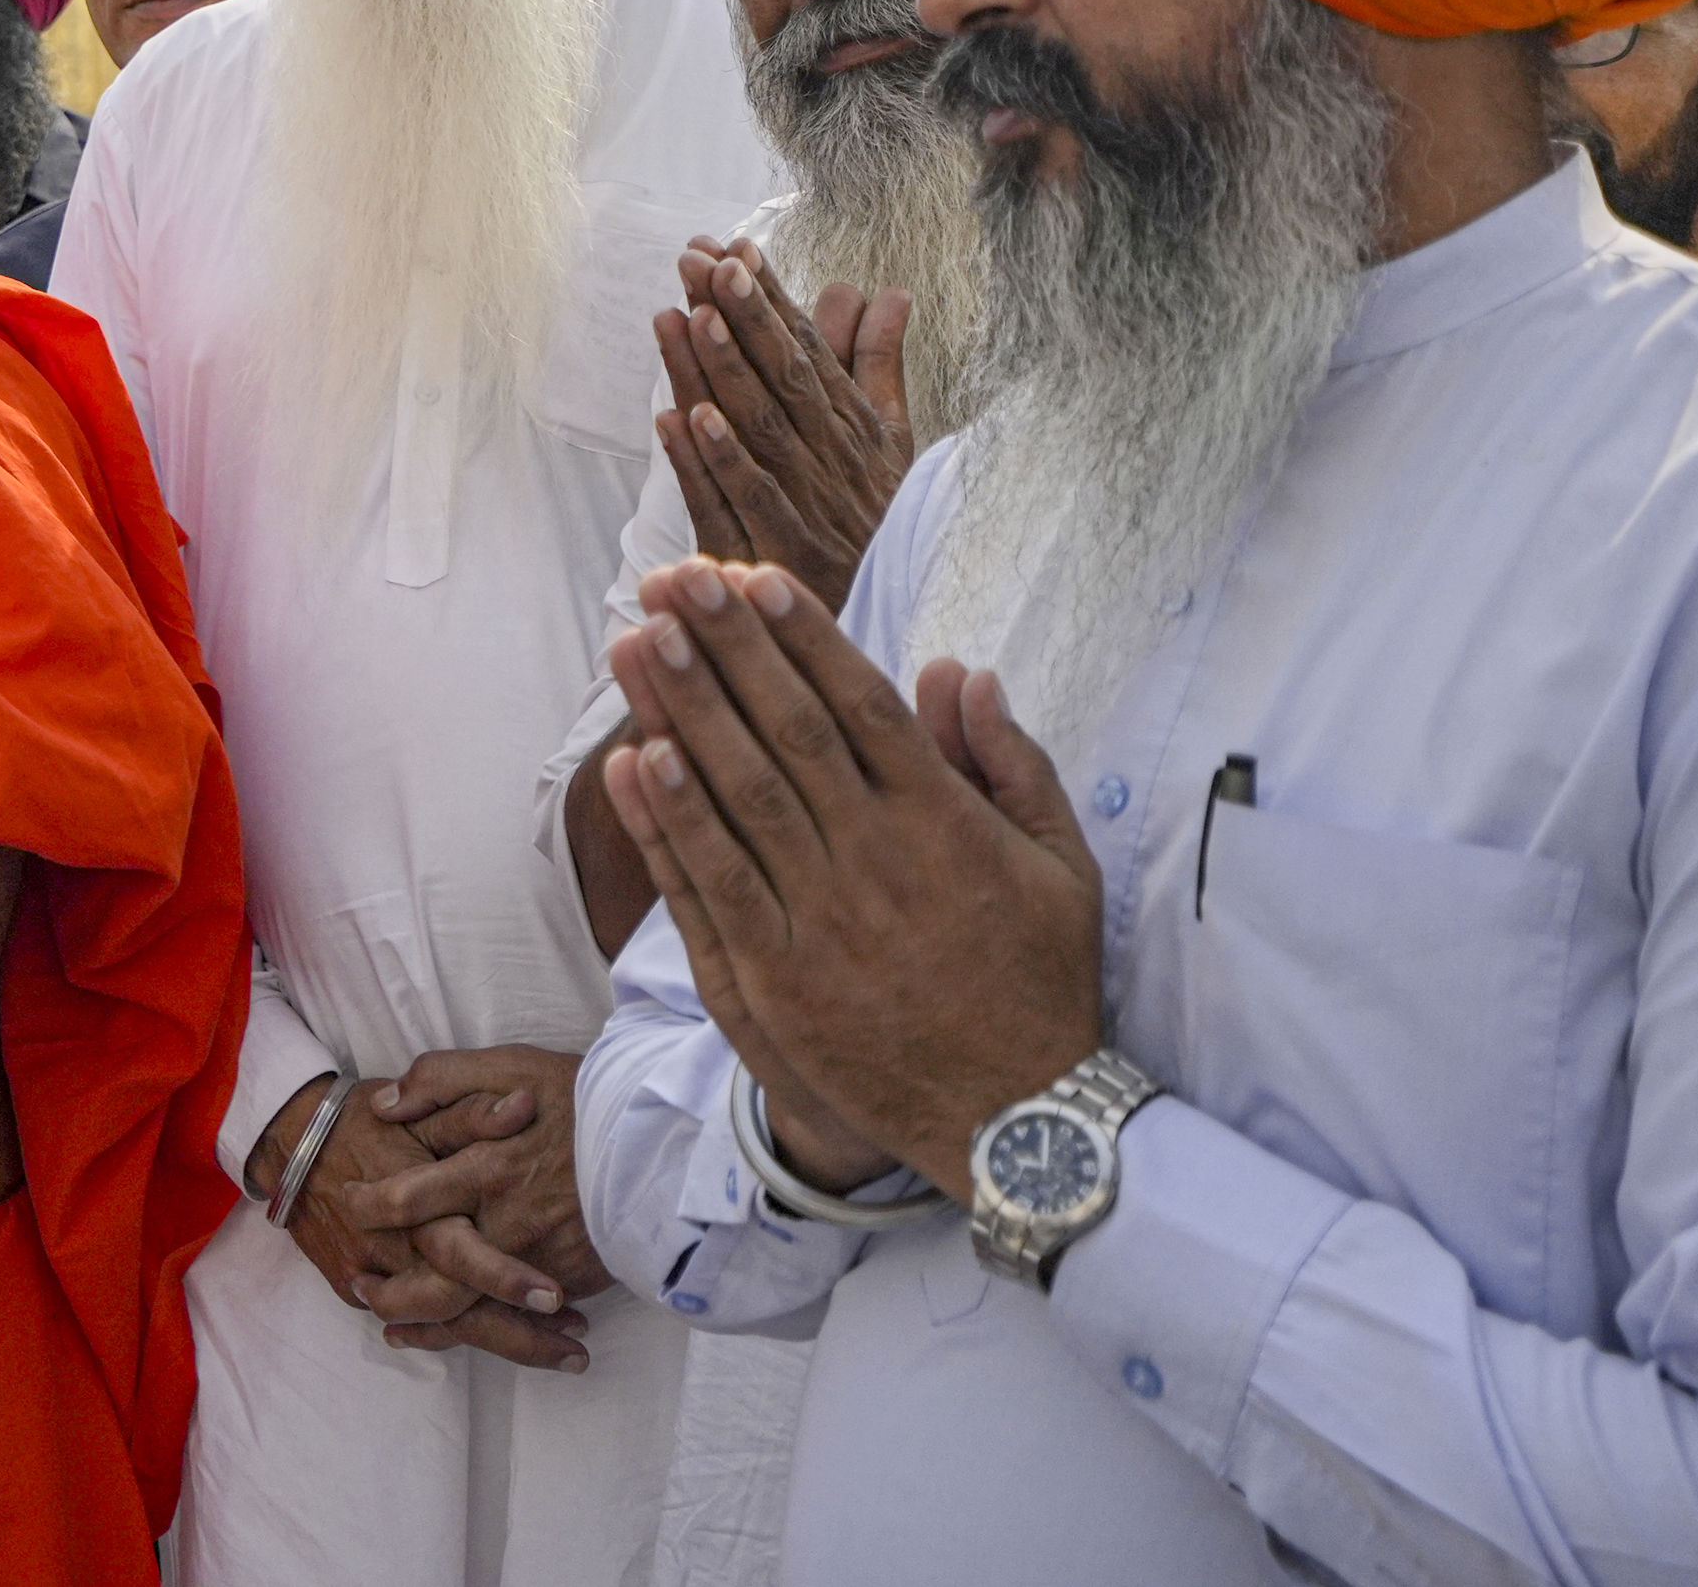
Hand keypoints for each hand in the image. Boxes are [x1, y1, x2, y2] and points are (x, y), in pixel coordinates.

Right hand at [245, 1075, 586, 1371]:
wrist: (287, 1139)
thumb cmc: (365, 1120)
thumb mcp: (421, 1107)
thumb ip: (474, 1110)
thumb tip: (527, 1106)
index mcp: (416, 1208)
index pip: (464, 1256)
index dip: (510, 1280)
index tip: (562, 1298)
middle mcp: (395, 1251)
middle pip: (460, 1312)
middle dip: (521, 1339)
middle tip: (578, 1352)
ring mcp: (370, 1275)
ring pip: (439, 1327)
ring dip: (501, 1343)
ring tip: (559, 1352)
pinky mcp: (353, 1286)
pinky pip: (407, 1323)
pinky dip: (451, 1336)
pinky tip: (497, 1338)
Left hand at [357, 1046, 614, 1309]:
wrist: (675, 1137)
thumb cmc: (586, 1095)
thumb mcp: (511, 1063)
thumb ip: (441, 1078)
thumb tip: (383, 1104)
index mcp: (486, 1167)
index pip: (409, 1199)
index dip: (371, 1207)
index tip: (349, 1204)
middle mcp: (509, 1224)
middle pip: (436, 1282)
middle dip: (392, 1297)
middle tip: (362, 1289)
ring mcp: (544, 1261)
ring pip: (476, 1314)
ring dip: (435, 1327)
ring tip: (399, 1329)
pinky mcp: (575, 1281)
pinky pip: (523, 1319)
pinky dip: (494, 1333)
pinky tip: (468, 1332)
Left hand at [603, 560, 1103, 1200]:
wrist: (1019, 1121)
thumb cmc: (1044, 981)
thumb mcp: (1061, 864)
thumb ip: (1010, 761)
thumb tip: (960, 670)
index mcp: (945, 822)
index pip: (861, 704)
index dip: (803, 637)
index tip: (755, 575)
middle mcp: (877, 859)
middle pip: (787, 731)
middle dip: (727, 649)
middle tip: (675, 579)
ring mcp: (821, 919)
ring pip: (738, 796)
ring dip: (682, 713)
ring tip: (635, 640)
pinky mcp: (777, 978)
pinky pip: (711, 886)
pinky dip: (671, 823)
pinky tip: (636, 760)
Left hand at [651, 239, 914, 612]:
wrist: (863, 618)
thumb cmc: (871, 516)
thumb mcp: (892, 439)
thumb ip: (879, 363)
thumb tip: (888, 292)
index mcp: (856, 428)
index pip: (808, 352)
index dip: (772, 300)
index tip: (736, 250)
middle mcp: (830, 461)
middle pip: (782, 381)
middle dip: (745, 318)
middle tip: (706, 264)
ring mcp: (801, 507)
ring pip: (757, 432)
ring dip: (723, 375)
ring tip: (690, 319)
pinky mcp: (770, 554)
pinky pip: (737, 502)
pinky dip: (710, 461)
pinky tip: (679, 419)